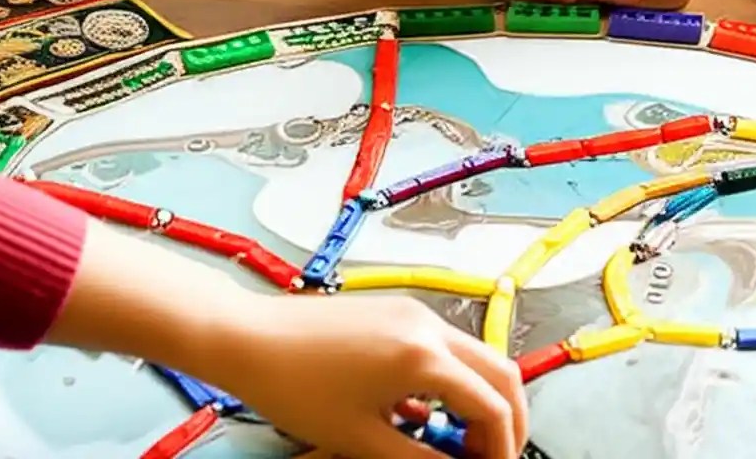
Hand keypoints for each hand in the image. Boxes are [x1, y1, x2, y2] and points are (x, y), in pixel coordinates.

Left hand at [214, 293, 527, 458]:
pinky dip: (454, 379)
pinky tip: (428, 412)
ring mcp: (415, 314)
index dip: (502, 446)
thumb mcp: (360, 438)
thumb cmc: (293, 385)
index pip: (490, 406)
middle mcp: (429, 328)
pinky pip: (445, 346)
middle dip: (508, 418)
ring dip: (482, 396)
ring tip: (464, 440)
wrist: (247, 336)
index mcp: (424, 358)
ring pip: (476, 356)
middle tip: (497, 454)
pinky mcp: (398, 311)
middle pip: (500, 372)